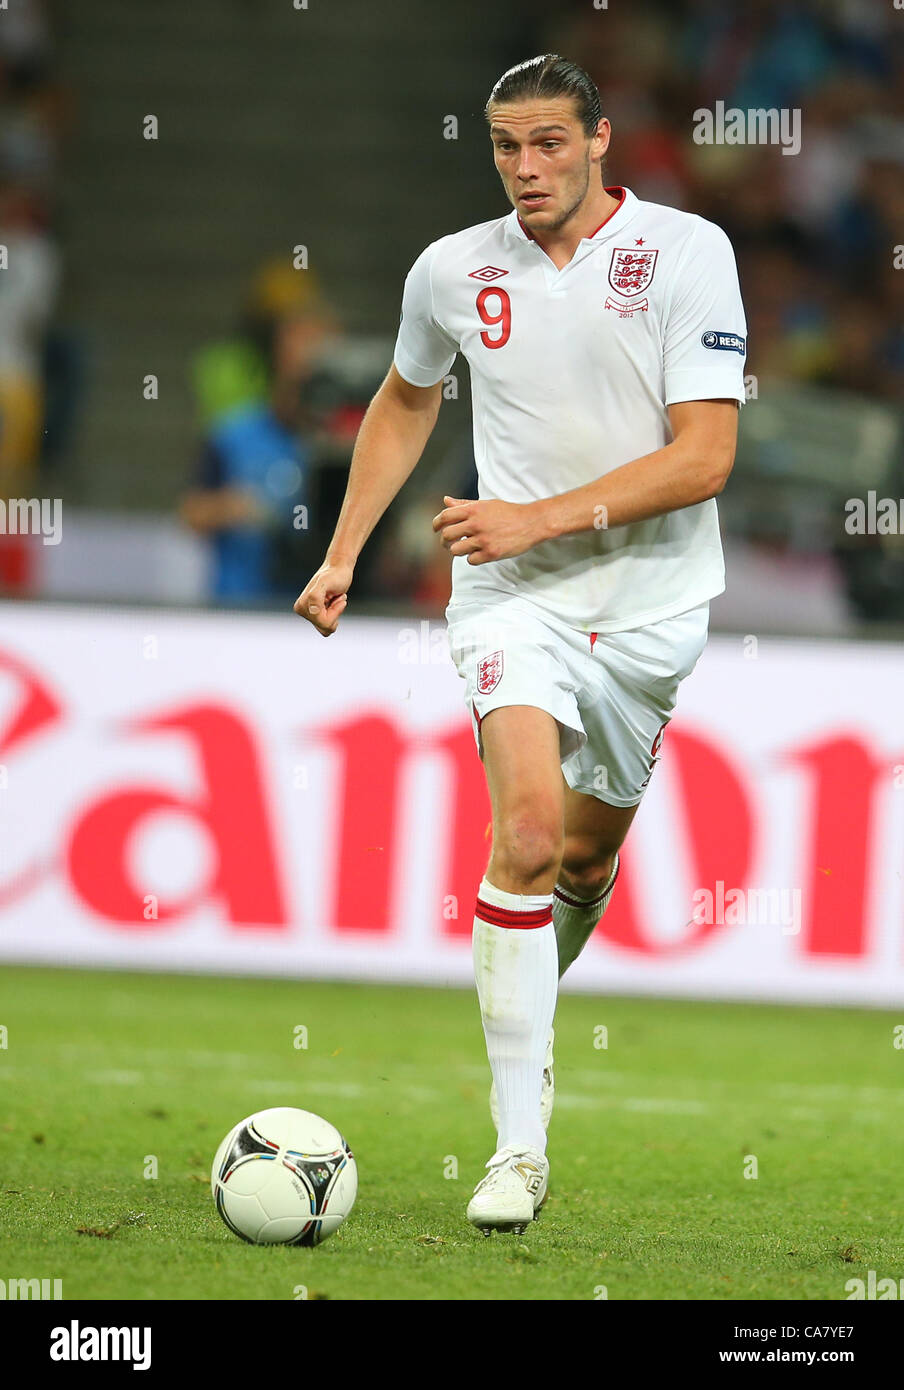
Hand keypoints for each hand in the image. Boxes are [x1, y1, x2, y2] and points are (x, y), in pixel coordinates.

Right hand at [293, 560, 353, 635]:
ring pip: (327, 628)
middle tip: (335, 596)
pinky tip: (334, 601)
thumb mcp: (325, 582)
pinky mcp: (317, 614)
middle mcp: (302, 610)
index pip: (322, 622)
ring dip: (336, 613)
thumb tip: (312, 611)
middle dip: (335, 612)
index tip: (335, 596)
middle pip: (325, 627)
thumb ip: (315, 596)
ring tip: (335, 598)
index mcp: (302, 605)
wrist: (339, 568)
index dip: (334, 611)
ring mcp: (310, 613)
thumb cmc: (334, 575)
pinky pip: (329, 625)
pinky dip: (335, 614)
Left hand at [432, 495, 546, 564]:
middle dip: (444, 540)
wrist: (531, 523)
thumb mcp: (486, 504)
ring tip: (463, 548)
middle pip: (447, 535)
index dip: (436, 523)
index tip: (435, 529)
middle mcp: (476, 524)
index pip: (445, 516)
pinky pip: (470, 560)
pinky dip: (472, 558)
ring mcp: (483, 540)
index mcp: (474, 510)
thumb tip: (446, 501)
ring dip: (457, 550)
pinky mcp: (491, 553)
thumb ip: (464, 504)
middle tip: (447, 543)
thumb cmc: (508, 512)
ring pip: (456, 550)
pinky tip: (478, 553)